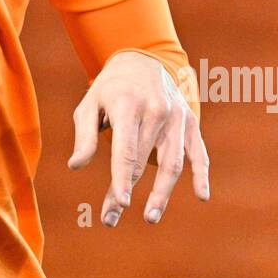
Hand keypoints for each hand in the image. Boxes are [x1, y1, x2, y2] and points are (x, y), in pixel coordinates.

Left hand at [68, 51, 209, 226]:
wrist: (143, 60)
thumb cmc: (110, 89)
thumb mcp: (89, 104)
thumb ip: (84, 136)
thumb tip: (75, 166)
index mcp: (128, 104)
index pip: (126, 150)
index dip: (122, 179)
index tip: (120, 204)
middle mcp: (155, 110)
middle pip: (142, 161)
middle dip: (126, 191)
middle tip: (110, 217)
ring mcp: (176, 117)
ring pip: (172, 163)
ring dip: (162, 193)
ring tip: (151, 217)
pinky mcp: (190, 123)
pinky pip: (198, 152)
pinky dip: (201, 174)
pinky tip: (201, 195)